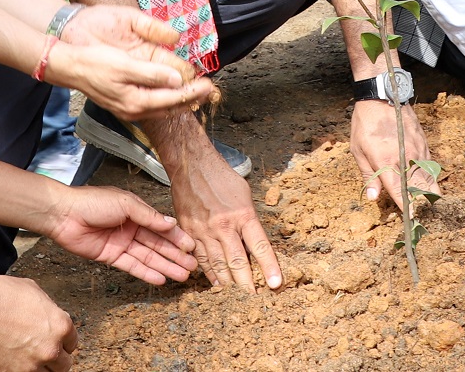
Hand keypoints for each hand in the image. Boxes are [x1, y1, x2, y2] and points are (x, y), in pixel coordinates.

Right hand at [0, 275, 75, 371]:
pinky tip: (16, 364)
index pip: (72, 342)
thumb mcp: (31, 289)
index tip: (56, 342)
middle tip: (43, 352)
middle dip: (55, 358)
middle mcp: (51, 349)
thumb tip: (47, 313)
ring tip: (29, 360)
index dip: (63, 341)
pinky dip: (23, 371)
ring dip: (41, 368)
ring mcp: (33, 366)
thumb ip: (46, 306)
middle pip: (64, 364)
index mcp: (60, 325)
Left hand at [40, 185, 196, 283]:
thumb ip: (149, 216)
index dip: (176, 237)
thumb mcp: (125, 204)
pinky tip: (160, 279)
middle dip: (175, 255)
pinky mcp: (111, 256)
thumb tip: (171, 224)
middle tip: (192, 267)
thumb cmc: (93, 202)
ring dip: (165, 266)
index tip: (192, 247)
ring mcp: (122, 243)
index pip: (161, 226)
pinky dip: (146, 273)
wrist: (64, 214)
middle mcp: (131, 228)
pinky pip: (133, 266)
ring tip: (182, 276)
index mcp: (136, 211)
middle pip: (157, 244)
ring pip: (148, 257)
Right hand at [44, 6, 214, 122]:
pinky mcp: (125, 104)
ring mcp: (129, 110)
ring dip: (181, 99)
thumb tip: (177, 80)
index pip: (173, 99)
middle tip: (210, 89)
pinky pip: (154, 104)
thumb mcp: (124, 65)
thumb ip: (152, 74)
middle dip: (192, 98)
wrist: (71, 67)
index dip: (193, 92)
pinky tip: (173, 91)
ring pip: (163, 108)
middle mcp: (134, 110)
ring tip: (197, 91)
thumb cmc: (95, 62)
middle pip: (171, 107)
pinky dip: (167, 98)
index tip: (209, 84)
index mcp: (136, 102)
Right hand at [160, 134, 281, 289]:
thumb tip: (255, 243)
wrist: (191, 164)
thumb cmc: (221, 177)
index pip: (260, 247)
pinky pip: (200, 258)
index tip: (275, 285)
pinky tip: (216, 283)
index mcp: (242, 214)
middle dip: (247, 284)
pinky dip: (209, 273)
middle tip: (254, 300)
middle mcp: (224, 225)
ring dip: (229, 283)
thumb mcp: (245, 194)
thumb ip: (250, 219)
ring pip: (218, 264)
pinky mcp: (189, 232)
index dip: (269, 268)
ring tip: (236, 297)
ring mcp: (204, 230)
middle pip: (238, 262)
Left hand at [348, 98, 435, 210]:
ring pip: (430, 180)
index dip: (408, 210)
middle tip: (428, 221)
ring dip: (431, 195)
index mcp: (388, 163)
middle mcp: (407, 159)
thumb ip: (369, 176)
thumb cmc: (366, 123)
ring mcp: (418, 152)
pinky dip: (431, 178)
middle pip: (422, 190)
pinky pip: (430, 167)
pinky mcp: (424, 144)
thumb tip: (373, 197)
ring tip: (433, 210)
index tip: (413, 223)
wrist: (382, 95)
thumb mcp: (358, 150)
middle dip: (425, 207)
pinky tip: (430, 186)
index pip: (400, 193)